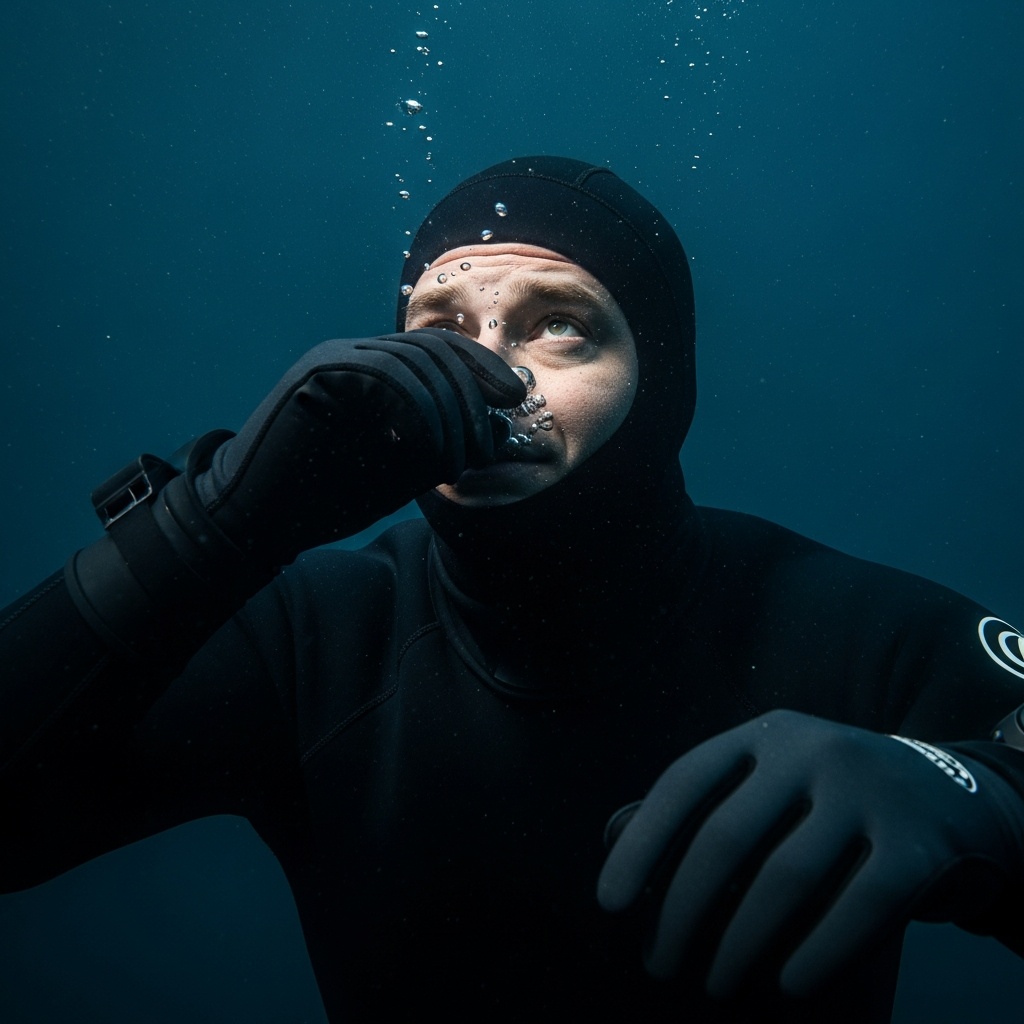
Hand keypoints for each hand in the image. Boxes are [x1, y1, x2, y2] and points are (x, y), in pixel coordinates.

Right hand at [194, 329, 525, 564]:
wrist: (261, 518)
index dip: (483, 369)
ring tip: (454, 461)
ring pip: (413, 360)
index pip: (442, 350)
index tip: (513, 399)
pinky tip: (423, 448)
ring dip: (447, 412)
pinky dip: (415, 409)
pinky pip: (382, 372)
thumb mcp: (407, 471)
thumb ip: (449, 446)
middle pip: (435, 349)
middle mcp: (357, 354)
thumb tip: (500, 426)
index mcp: (378, 370)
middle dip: (472, 395)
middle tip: (481, 447)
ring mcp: (334, 359)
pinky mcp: (315, 374)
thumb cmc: (331, 496)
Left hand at [598, 709, 1022, 998]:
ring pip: (787, 876)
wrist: (948, 792)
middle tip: (661, 963)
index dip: (640, 843)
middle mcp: (812, 749)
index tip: (609, 904)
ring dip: (740, 941)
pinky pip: (862, 904)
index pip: (684, 782)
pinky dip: (819, 951)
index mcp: (763, 734)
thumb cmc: (825, 797)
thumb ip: (699, 802)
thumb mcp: (766, 777)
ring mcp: (868, 790)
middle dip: (682, 909)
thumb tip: (612, 838)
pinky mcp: (918, 842)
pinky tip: (788, 984)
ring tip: (714, 982)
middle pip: (727, 836)